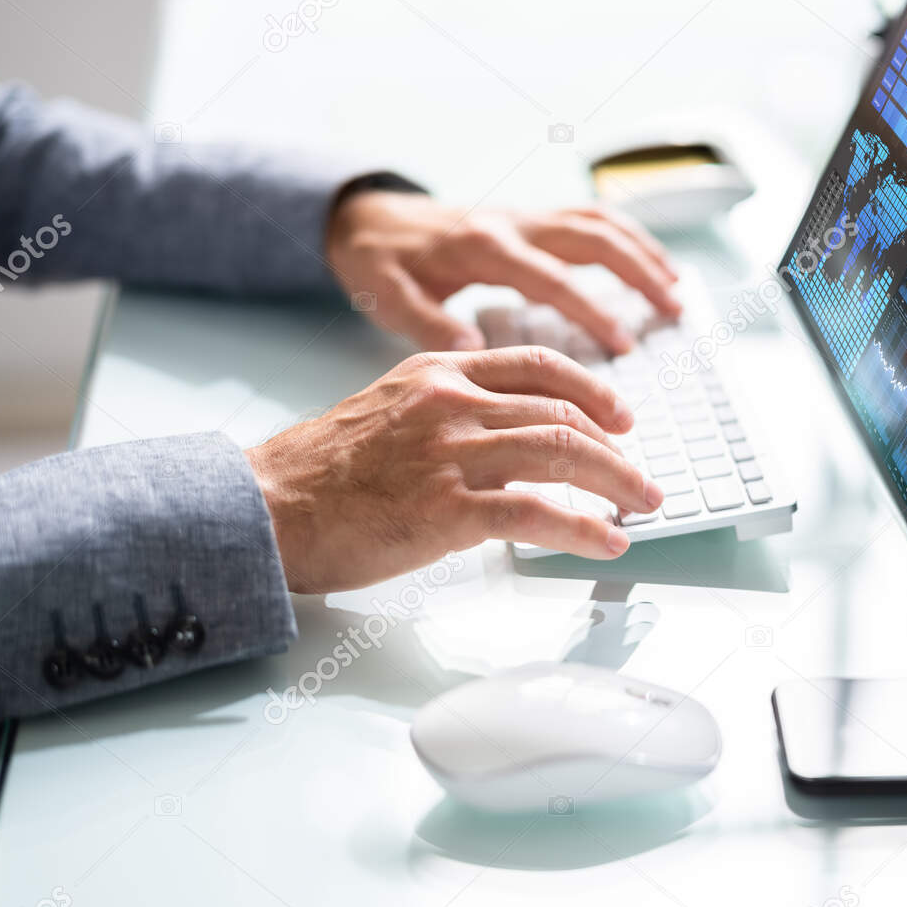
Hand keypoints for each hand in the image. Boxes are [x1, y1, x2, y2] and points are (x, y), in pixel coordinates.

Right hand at [244, 347, 663, 592]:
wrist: (265, 510)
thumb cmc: (319, 474)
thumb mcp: (386, 412)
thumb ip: (445, 412)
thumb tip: (505, 440)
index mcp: (436, 372)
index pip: (536, 365)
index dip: (591, 389)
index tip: (620, 415)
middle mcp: (450, 401)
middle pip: (561, 411)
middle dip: (615, 446)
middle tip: (642, 476)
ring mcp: (450, 452)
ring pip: (561, 452)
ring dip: (615, 481)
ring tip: (642, 507)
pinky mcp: (447, 508)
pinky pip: (536, 513)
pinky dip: (582, 527)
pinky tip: (604, 541)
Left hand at [326, 191, 680, 353]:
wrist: (367, 214)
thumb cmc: (380, 261)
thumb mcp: (385, 294)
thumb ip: (424, 322)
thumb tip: (470, 346)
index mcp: (484, 248)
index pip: (552, 279)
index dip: (592, 311)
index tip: (624, 345)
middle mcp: (513, 224)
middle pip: (592, 238)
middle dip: (638, 272)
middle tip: (674, 310)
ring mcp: (525, 217)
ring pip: (599, 222)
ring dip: (643, 251)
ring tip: (677, 288)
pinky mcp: (531, 218)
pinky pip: (589, 220)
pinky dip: (627, 238)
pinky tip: (650, 264)